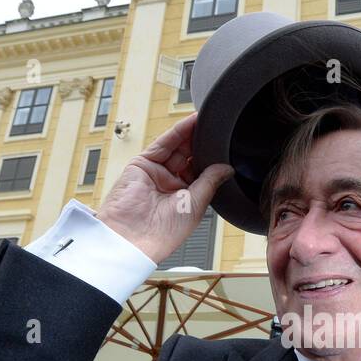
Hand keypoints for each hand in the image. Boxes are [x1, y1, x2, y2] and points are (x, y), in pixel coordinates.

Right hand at [94, 112, 233, 263]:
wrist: (133, 238)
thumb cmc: (162, 233)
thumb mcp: (196, 204)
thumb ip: (210, 181)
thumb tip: (227, 168)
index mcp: (184, 199)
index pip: (200, 173)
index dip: (212, 160)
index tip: (225, 148)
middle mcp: (169, 185)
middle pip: (189, 157)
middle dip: (202, 144)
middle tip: (218, 130)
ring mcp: (156, 173)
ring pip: (177, 148)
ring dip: (192, 134)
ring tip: (208, 122)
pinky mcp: (143, 163)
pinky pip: (164, 143)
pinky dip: (178, 132)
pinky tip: (192, 122)